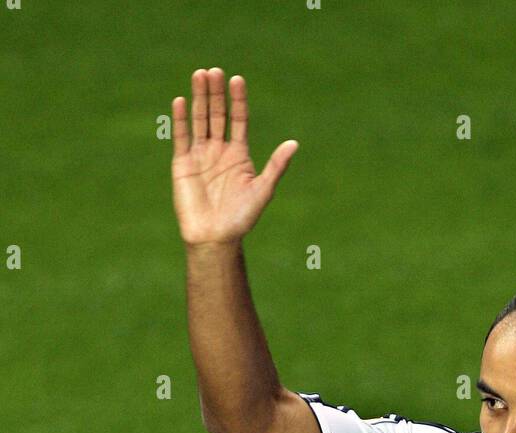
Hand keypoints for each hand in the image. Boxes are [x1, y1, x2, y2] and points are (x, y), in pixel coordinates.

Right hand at [171, 68, 297, 246]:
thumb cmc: (241, 219)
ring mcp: (200, 155)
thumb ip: (276, 166)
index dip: (238, 100)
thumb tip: (294, 143)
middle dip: (216, 93)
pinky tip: (182, 100)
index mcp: (239, 155)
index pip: (239, 119)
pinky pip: (181, 137)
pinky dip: (181, 119)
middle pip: (217, 114)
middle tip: (215, 71)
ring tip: (200, 74)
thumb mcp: (263, 191)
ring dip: (199, 98)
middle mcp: (219, 150)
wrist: (215, 238)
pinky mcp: (182, 164)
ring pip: (200, 120)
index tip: (237, 80)